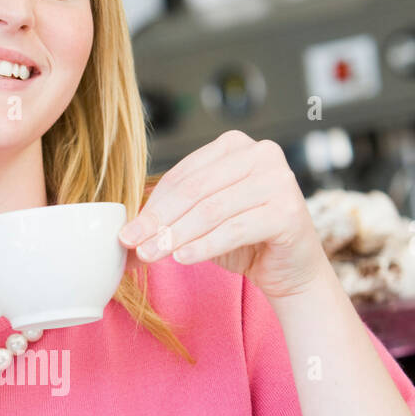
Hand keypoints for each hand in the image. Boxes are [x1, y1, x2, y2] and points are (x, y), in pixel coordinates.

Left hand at [118, 130, 326, 298]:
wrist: (290, 269)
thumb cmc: (245, 241)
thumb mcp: (202, 222)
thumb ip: (171, 217)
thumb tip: (124, 233)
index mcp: (235, 146)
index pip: (183, 175)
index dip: (152, 206)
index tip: (127, 233)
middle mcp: (261, 154)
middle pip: (195, 190)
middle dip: (160, 221)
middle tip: (134, 245)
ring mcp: (279, 179)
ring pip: (212, 210)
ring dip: (176, 236)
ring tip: (152, 255)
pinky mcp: (288, 211)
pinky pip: (234, 230)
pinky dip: (204, 246)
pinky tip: (182, 259)